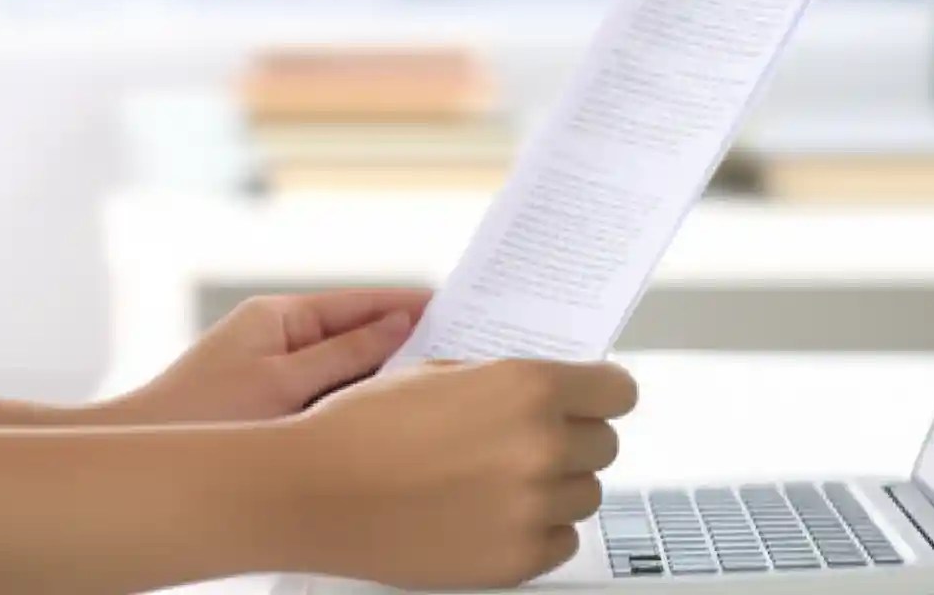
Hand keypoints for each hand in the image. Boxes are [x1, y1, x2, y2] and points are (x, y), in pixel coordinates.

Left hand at [102, 290, 430, 423]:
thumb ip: (347, 353)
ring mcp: (278, 370)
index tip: (455, 308)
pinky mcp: (276, 403)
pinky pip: (328, 395)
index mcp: (280, 316)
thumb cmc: (202, 415)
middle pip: (357, 333)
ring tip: (431, 386)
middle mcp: (280, 336)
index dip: (409, 305)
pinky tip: (384, 416)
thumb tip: (402, 324)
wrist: (142, 455)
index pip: (361, 302)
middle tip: (458, 353)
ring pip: (346, 369)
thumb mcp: (285, 383)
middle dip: (404, 342)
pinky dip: (356, 401)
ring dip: (381, 377)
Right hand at [269, 358, 638, 589]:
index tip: (591, 402)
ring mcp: (532, 507)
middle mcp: (542, 446)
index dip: (601, 395)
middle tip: (526, 444)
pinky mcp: (516, 559)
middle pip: (604, 444)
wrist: (314, 490)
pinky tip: (494, 516)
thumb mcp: (442, 373)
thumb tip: (549, 394)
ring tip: (499, 483)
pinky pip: (562, 541)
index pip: (619, 392)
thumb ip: (508, 382)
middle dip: (572, 440)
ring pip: (585, 495)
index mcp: (530, 388)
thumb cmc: (364, 426)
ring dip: (554, 487)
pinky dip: (537, 530)